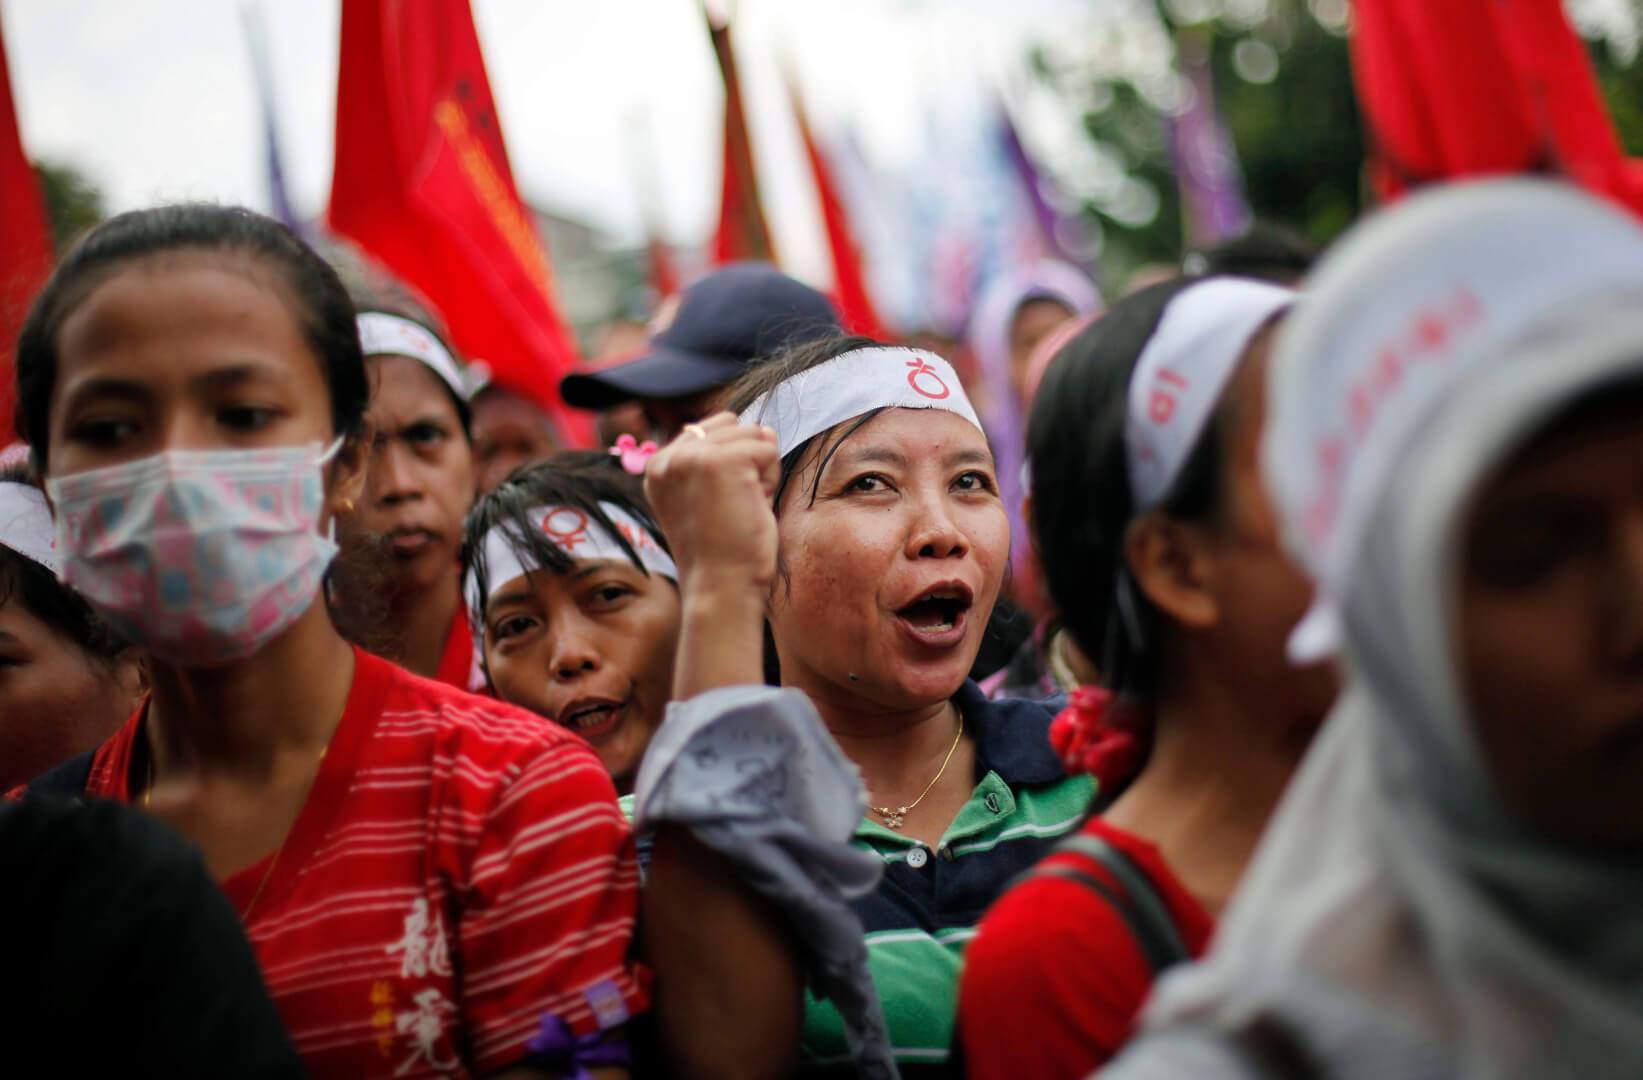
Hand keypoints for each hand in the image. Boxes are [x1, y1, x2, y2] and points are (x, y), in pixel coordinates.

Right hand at [643, 413, 780, 591]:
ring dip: (761, 471)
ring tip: (741, 507)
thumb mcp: (709, 498)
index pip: (711, 429)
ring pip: (754, 433)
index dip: (732, 463)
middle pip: (734, 426)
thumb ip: (723, 459)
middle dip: (748, 463)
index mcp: (657, 466)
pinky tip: (751, 506)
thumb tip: (765, 428)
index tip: (718, 505)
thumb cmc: (722, 551)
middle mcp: (667, 457)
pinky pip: (768, 448)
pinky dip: (770, 478)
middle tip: (733, 506)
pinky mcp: (719, 460)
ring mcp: (691, 456)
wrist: (721, 588)